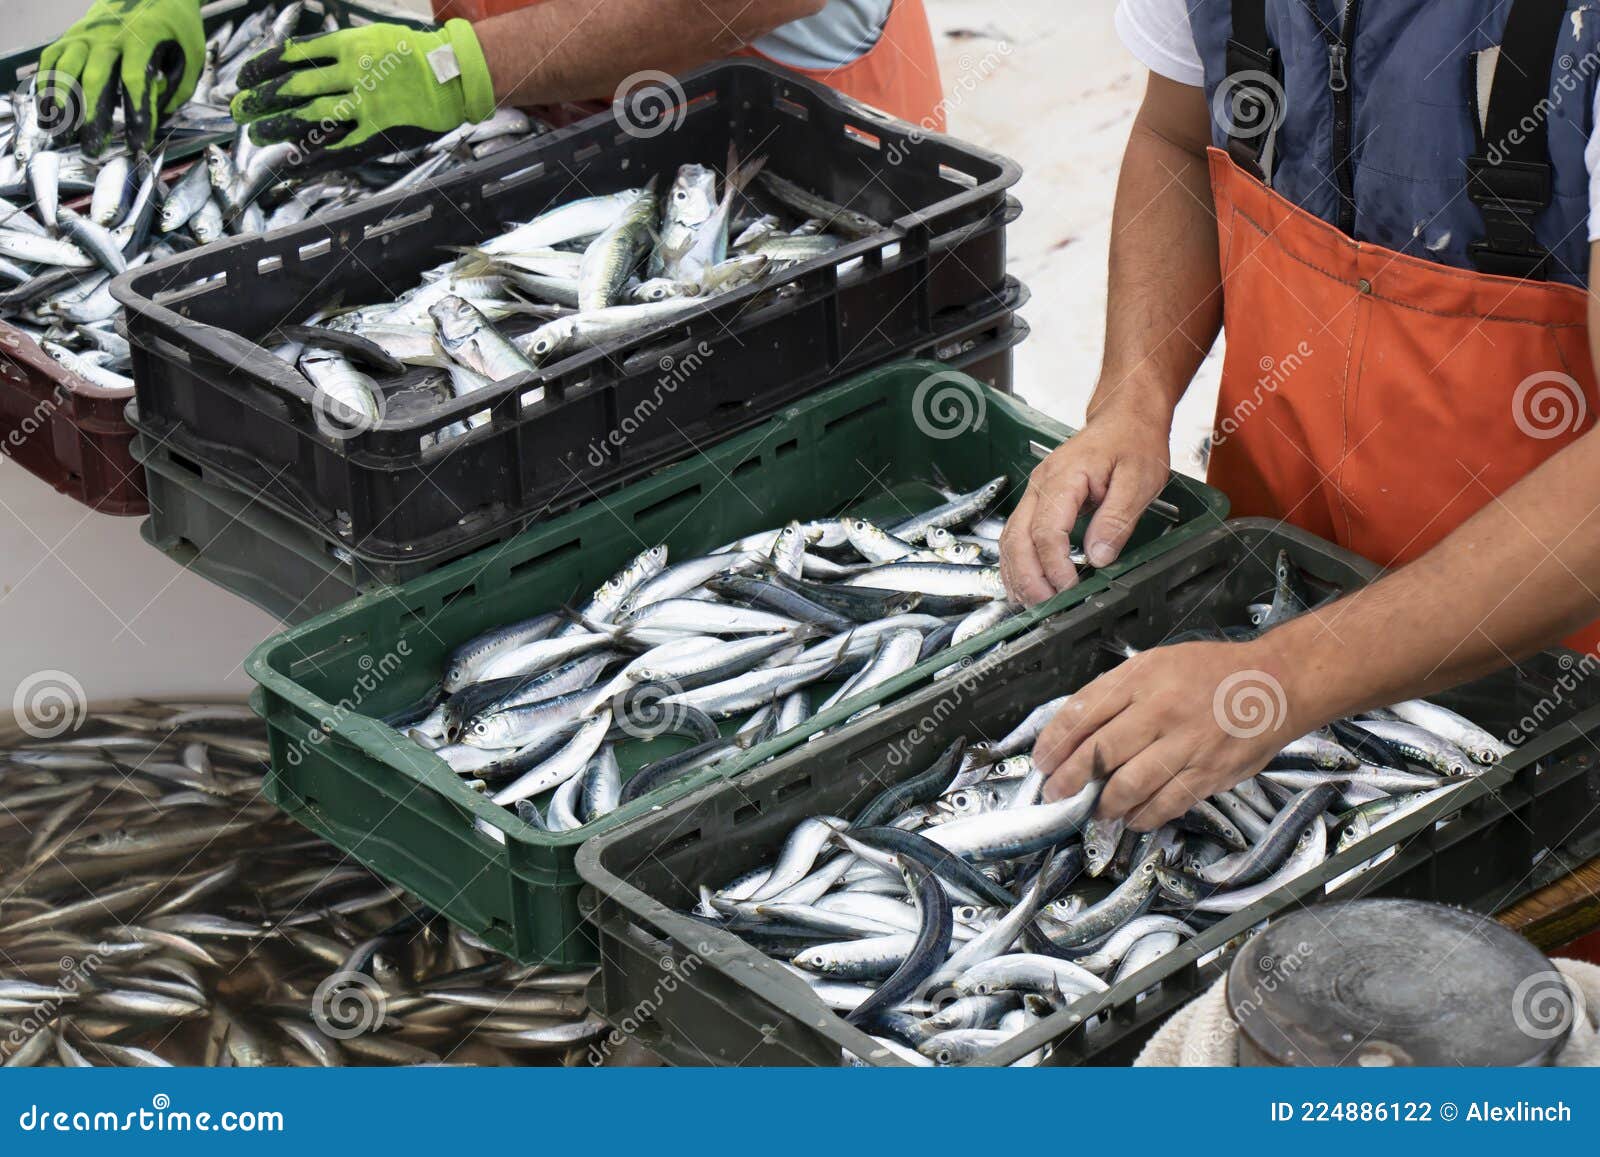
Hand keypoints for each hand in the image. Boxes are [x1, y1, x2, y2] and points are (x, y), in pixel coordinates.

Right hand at [38, 0, 204, 153]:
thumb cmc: (175, 26)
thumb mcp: (191, 54)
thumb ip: (178, 87)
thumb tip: (159, 116)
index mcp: (142, 39)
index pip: (135, 80)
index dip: (137, 114)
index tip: (139, 142)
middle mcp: (108, 35)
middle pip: (96, 79)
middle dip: (93, 117)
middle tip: (93, 148)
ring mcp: (86, 34)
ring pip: (66, 68)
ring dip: (61, 103)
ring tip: (60, 133)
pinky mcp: (72, 35)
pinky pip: (52, 59)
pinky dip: (46, 85)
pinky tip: (47, 110)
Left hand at [230, 19, 494, 155]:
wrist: (454, 73)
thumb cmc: (416, 53)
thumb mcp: (374, 36)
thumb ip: (341, 48)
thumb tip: (304, 56)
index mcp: (348, 45)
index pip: (292, 55)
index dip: (263, 67)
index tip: (244, 78)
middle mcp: (352, 72)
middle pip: (295, 86)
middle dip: (262, 99)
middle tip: (238, 109)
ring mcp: (366, 103)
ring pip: (311, 116)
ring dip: (279, 125)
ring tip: (256, 132)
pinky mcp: (379, 129)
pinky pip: (340, 147)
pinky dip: (312, 158)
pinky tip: (290, 165)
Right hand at [999, 399, 1170, 605]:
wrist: (1125, 417)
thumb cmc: (1134, 442)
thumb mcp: (1140, 479)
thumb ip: (1117, 519)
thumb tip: (1099, 557)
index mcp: (1064, 478)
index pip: (1047, 530)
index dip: (1055, 565)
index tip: (1070, 588)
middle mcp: (1040, 485)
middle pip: (1018, 538)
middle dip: (1028, 577)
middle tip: (1047, 607)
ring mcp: (1035, 493)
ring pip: (1011, 540)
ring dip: (1018, 575)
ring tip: (1033, 604)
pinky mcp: (1038, 501)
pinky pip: (1017, 536)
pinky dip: (1017, 563)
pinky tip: (1026, 584)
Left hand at [1033, 641, 1304, 830]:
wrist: (1275, 684)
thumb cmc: (1211, 672)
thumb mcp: (1156, 663)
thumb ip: (1116, 692)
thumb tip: (1075, 730)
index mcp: (1141, 678)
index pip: (1082, 713)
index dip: (1054, 743)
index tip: (1042, 761)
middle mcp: (1160, 710)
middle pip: (1099, 753)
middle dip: (1069, 780)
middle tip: (1056, 793)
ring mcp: (1185, 744)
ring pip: (1128, 785)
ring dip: (1103, 804)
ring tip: (1094, 808)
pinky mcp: (1208, 773)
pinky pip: (1164, 804)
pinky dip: (1141, 816)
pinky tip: (1130, 817)